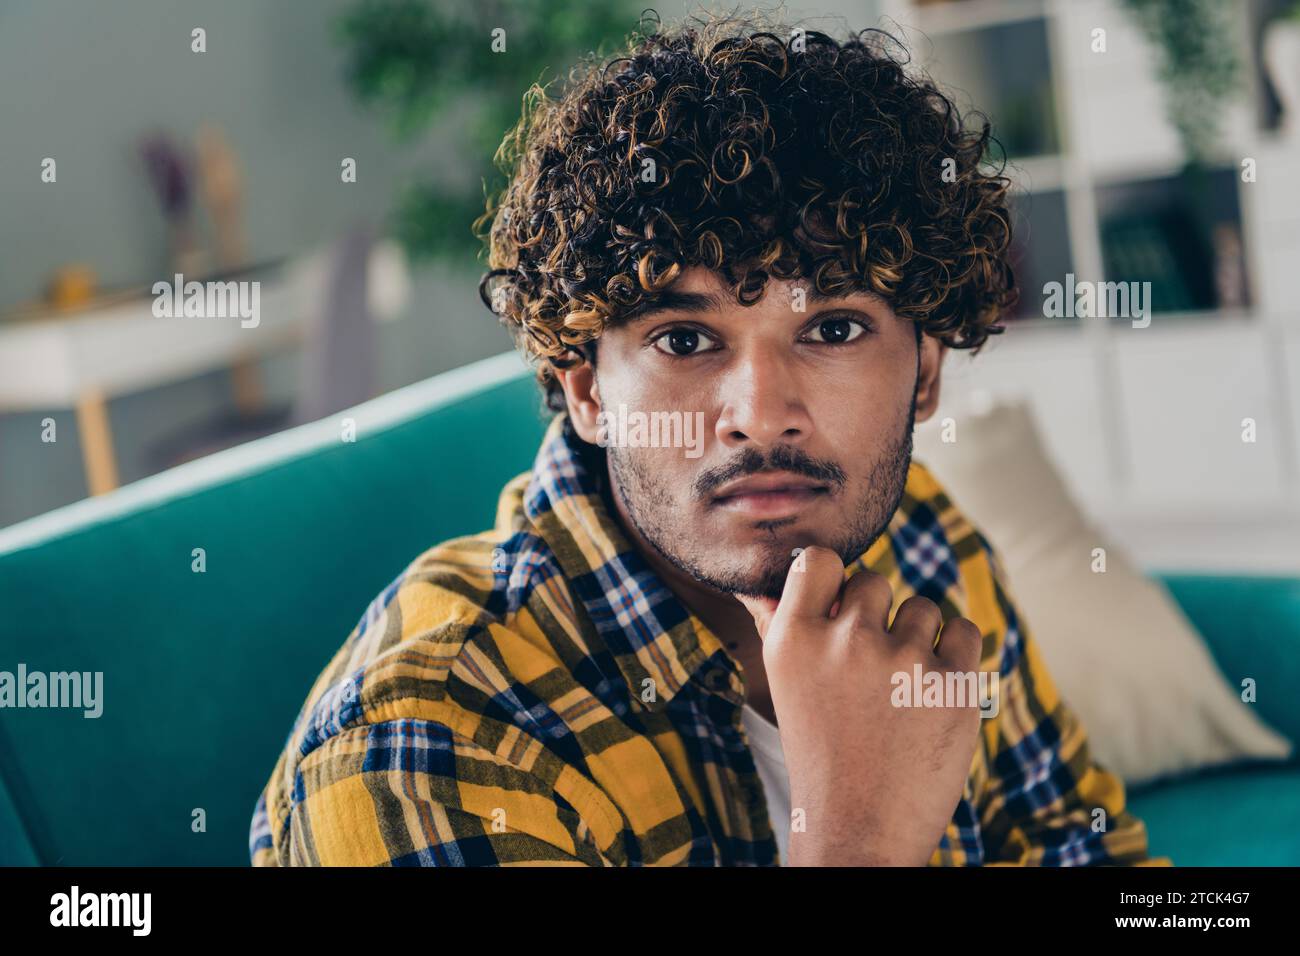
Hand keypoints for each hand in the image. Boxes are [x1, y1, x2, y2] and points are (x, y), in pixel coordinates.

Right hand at [736, 545, 983, 865]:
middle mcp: (845, 640)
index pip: (821, 559)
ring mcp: (904, 660)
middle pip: (875, 581)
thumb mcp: (784, 686)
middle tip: (870, 669)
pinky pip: (965, 632)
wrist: (859, 829)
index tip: (839, 605)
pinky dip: (957, 655)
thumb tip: (779, 576)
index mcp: (795, 638)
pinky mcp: (954, 684)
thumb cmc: (820, 756)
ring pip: (923, 607)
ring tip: (902, 689)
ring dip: (918, 637)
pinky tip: (935, 689)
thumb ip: (782, 625)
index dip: (834, 578)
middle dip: (877, 616)